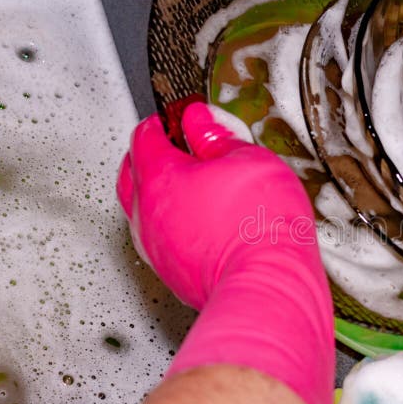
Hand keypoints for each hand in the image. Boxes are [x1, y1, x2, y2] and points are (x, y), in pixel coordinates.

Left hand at [116, 103, 333, 403]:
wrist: (269, 283)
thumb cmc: (261, 226)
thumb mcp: (249, 159)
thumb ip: (218, 136)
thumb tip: (201, 123)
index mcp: (160, 177)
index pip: (146, 135)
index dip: (168, 121)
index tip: (187, 120)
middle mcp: (147, 214)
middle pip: (132, 172)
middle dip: (155, 156)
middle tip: (185, 151)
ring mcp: (156, 248)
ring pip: (145, 210)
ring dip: (164, 194)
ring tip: (199, 189)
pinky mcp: (172, 275)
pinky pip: (163, 240)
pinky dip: (177, 226)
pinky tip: (206, 224)